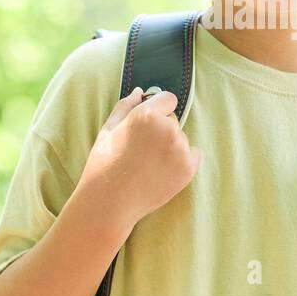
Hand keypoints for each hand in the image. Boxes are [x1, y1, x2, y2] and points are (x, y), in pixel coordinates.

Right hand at [77, 87, 200, 234]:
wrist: (109, 203)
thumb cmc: (104, 164)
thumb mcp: (108, 129)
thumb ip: (126, 106)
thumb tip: (140, 92)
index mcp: (147, 115)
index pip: (168, 98)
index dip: (157, 109)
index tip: (147, 123)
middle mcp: (168, 129)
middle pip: (173, 119)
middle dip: (161, 129)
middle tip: (141, 149)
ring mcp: (181, 150)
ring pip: (181, 138)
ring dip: (170, 146)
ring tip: (148, 164)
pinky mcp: (189, 169)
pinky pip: (192, 155)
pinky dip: (182, 161)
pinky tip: (161, 171)